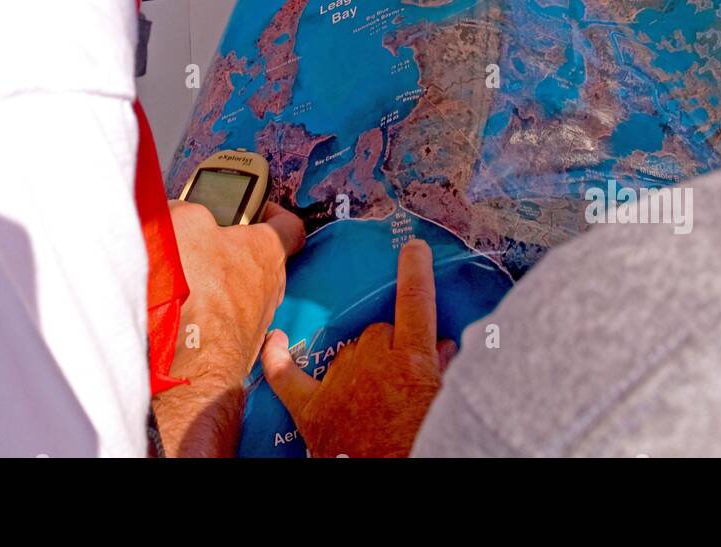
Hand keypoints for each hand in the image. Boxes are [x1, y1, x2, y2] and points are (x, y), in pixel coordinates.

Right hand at [154, 200, 303, 456]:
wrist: (182, 357)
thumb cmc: (193, 282)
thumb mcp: (186, 221)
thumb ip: (191, 213)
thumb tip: (184, 218)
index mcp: (267, 251)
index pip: (290, 228)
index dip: (277, 215)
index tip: (260, 210)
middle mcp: (269, 290)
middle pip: (262, 264)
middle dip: (237, 253)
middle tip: (208, 245)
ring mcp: (254, 326)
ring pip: (242, 297)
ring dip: (219, 289)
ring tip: (185, 282)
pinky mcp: (232, 353)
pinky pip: (222, 326)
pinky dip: (205, 317)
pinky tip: (179, 313)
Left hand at [260, 238, 455, 457]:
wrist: (393, 472)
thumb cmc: (423, 442)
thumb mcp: (445, 403)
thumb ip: (442, 371)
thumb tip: (444, 348)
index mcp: (412, 360)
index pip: (416, 299)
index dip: (415, 269)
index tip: (413, 248)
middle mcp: (373, 362)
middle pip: (377, 330)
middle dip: (388, 347)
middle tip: (400, 377)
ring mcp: (339, 383)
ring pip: (347, 349)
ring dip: (358, 361)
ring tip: (372, 394)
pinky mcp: (312, 409)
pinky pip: (287, 376)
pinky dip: (278, 357)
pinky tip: (275, 340)